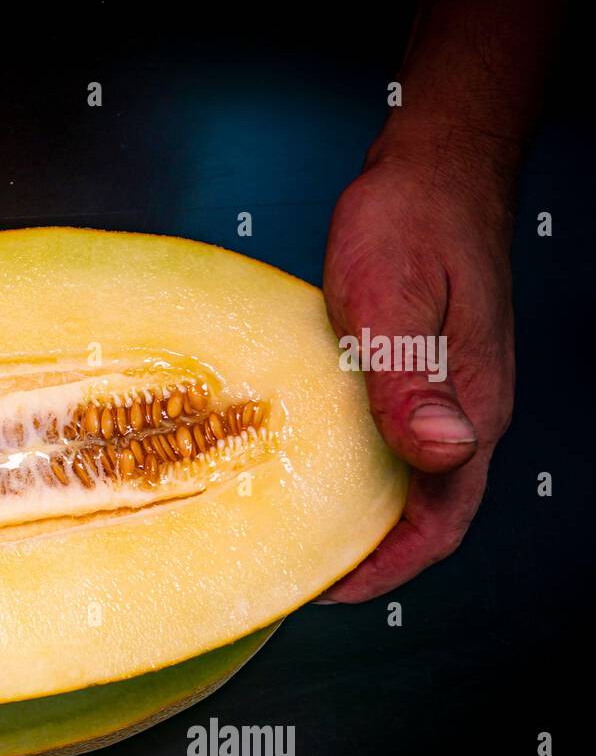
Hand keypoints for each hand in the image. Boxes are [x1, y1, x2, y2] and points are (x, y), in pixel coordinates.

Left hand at [319, 144, 515, 600]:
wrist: (432, 165)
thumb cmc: (415, 220)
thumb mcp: (395, 300)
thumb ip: (413, 378)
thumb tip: (442, 450)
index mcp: (468, 407)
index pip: (439, 522)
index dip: (385, 569)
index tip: (326, 591)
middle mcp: (459, 410)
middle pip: (418, 514)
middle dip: (361, 554)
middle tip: (290, 570)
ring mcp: (439, 392)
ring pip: (400, 480)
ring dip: (350, 514)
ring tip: (287, 530)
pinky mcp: (414, 373)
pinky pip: (384, 442)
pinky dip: (346, 468)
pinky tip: (300, 466)